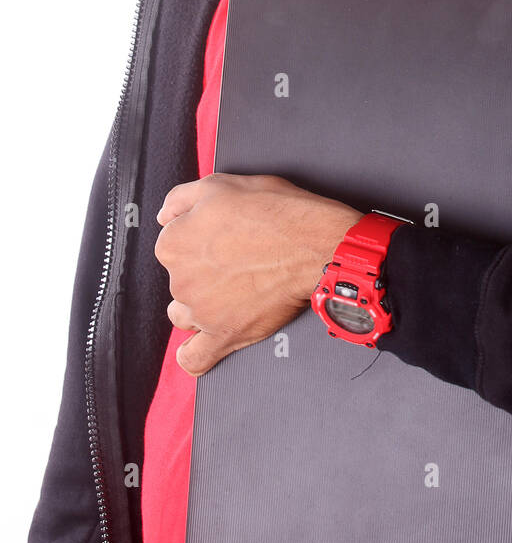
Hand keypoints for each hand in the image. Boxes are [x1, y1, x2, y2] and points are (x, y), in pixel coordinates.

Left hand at [154, 172, 361, 376]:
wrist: (316, 245)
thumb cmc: (277, 212)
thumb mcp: (222, 184)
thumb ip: (181, 198)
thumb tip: (164, 215)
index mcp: (174, 243)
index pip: (172, 244)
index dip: (199, 237)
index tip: (220, 235)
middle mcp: (180, 280)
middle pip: (180, 279)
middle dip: (201, 270)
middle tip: (236, 258)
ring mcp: (201, 311)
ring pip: (184, 315)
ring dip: (199, 306)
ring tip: (229, 292)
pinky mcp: (224, 336)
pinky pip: (195, 358)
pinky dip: (195, 355)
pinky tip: (203, 343)